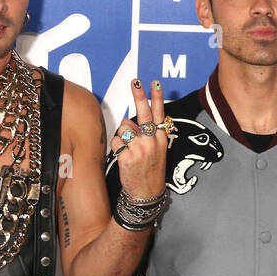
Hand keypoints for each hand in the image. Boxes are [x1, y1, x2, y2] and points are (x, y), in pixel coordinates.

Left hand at [110, 78, 167, 198]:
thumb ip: (148, 134)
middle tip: (135, 81)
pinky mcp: (127, 156)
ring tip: (129, 149)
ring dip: (122, 135)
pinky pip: (116, 142)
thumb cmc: (151, 172)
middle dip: (139, 95)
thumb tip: (131, 121)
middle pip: (143, 113)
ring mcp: (140, 148)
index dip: (157, 97)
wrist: (147, 194)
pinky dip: (116, 147)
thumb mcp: (158, 152)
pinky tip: (124, 156)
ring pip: (124, 128)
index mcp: (161, 139)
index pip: (159, 114)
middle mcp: (151, 142)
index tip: (155, 83)